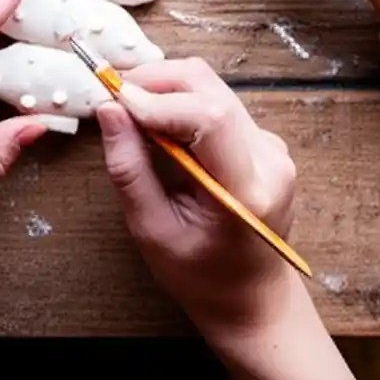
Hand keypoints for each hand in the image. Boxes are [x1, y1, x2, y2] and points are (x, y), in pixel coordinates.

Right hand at [96, 58, 297, 332]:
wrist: (252, 298)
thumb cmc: (202, 276)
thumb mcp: (152, 230)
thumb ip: (129, 168)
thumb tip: (110, 111)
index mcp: (247, 188)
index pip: (207, 117)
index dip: (155, 99)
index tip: (112, 99)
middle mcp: (269, 159)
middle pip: (209, 88)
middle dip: (154, 80)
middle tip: (111, 95)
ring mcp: (270, 146)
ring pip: (211, 88)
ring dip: (165, 89)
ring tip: (128, 111)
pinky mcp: (261, 142)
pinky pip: (216, 103)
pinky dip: (179, 103)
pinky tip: (155, 124)